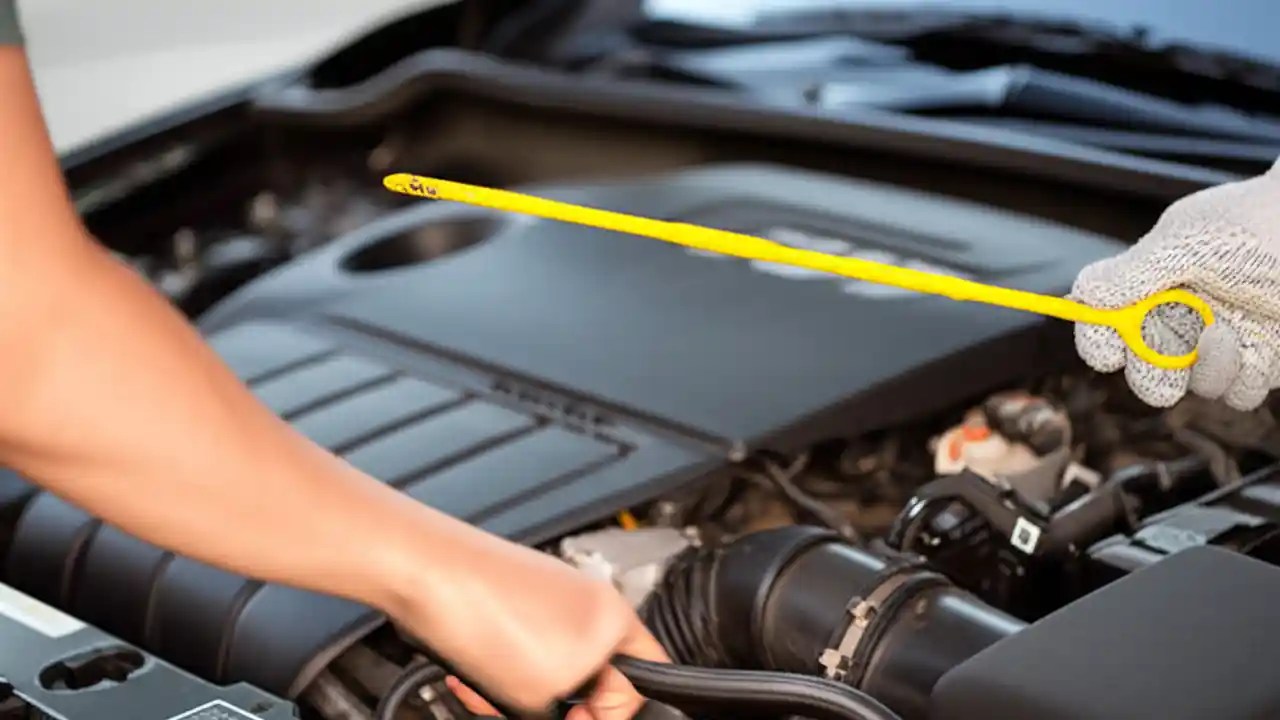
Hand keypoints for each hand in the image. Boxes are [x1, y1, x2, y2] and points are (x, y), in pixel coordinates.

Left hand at [378, 518, 668, 718]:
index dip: (605, 716)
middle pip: (590, 680)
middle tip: (527, 709)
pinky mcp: (520, 599)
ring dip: (519, 691)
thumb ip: (573, 711)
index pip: (640, 686)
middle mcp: (591, 604)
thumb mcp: (539, 692)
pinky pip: (525, 650)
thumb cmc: (481, 613)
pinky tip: (473, 673)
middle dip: (554, 704)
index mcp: (616, 620)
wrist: (422, 572)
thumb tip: (580, 712)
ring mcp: (554, 598)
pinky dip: (502, 670)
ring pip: (552, 669)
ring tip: (489, 687)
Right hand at [1070, 158, 1279, 409]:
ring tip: (1234, 331)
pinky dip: (1251, 374)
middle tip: (1172, 352)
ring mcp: (1223, 343)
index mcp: (1155, 285)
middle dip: (1154, 372)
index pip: (1103, 324)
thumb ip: (1133, 272)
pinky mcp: (1261, 363)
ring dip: (1213, 367)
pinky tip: (1265, 341)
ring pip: (1195, 388)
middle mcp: (1184, 317)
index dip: (1099, 342)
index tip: (1111, 349)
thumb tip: (1083, 297)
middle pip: (1143, 374)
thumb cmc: (1263, 222)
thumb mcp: (1189, 241)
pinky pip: (1240, 394)